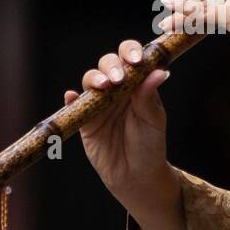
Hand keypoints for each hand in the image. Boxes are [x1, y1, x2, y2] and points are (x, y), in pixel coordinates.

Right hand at [63, 39, 172, 200]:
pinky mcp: (85, 120)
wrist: (137, 176)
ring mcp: (99, 103)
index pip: (131, 59)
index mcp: (137, 84)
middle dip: (111, 66)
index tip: (136, 60)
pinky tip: (71, 96)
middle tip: (117, 79)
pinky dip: (71, 99)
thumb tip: (159, 72)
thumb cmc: (150, 145)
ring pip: (90, 80)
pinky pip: (74, 106)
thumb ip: (149, 96)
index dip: (131, 53)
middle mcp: (117, 89)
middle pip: (108, 64)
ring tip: (102, 86)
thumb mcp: (153, 120)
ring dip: (94, 79)